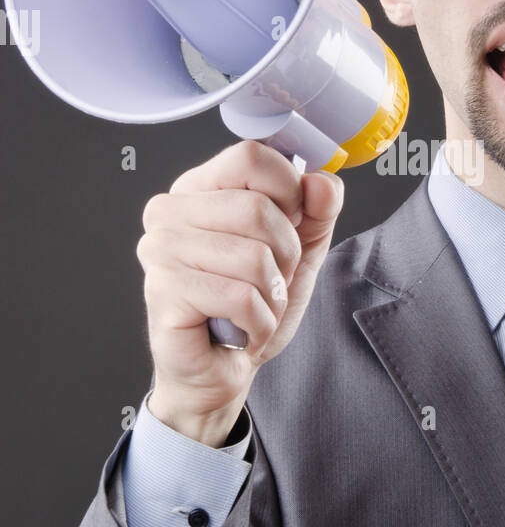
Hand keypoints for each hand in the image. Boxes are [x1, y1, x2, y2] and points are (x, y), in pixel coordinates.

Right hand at [136, 140, 344, 444]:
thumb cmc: (249, 307)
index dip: (288, 192)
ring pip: (253, 257)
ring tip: (253, 308)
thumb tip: (323, 183)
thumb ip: (317, 210)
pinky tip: (240, 330)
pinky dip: (258, 322)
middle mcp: (169, 212)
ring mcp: (160, 250)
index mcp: (199, 189)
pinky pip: (239, 297)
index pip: (251, 156)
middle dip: (285, 256)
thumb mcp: (299, 251)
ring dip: (271, 296)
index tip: (290, 225)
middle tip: (267, 282)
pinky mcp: (163, 291)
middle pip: (257, 208)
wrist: (220, 370)